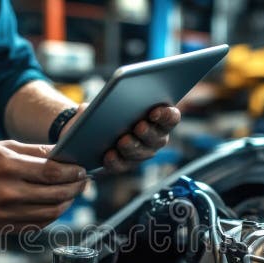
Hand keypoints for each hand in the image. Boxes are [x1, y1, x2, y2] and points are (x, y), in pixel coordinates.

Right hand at [0, 140, 86, 231]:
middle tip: (82, 182)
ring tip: (70, 194)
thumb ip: (34, 152)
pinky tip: (53, 207)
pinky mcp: (1, 228)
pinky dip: (50, 217)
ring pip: (50, 213)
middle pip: (55, 194)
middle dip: (75, 188)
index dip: (72, 172)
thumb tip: (62, 154)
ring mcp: (4, 214)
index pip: (52, 172)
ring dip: (66, 204)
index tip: (81, 170)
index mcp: (7, 167)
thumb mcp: (1, 147)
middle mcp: (6, 192)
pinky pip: (36, 226)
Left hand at [61, 103, 181, 172]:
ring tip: (123, 140)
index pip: (171, 118)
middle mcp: (154, 138)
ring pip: (140, 153)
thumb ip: (113, 96)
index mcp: (159, 119)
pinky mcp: (124, 164)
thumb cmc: (111, 108)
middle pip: (157, 138)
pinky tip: (108, 154)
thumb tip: (101, 102)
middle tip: (140, 126)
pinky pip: (121, 165)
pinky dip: (115, 161)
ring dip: (133, 147)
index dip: (167, 115)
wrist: (92, 127)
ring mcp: (140, 153)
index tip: (155, 111)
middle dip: (148, 132)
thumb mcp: (112, 98)